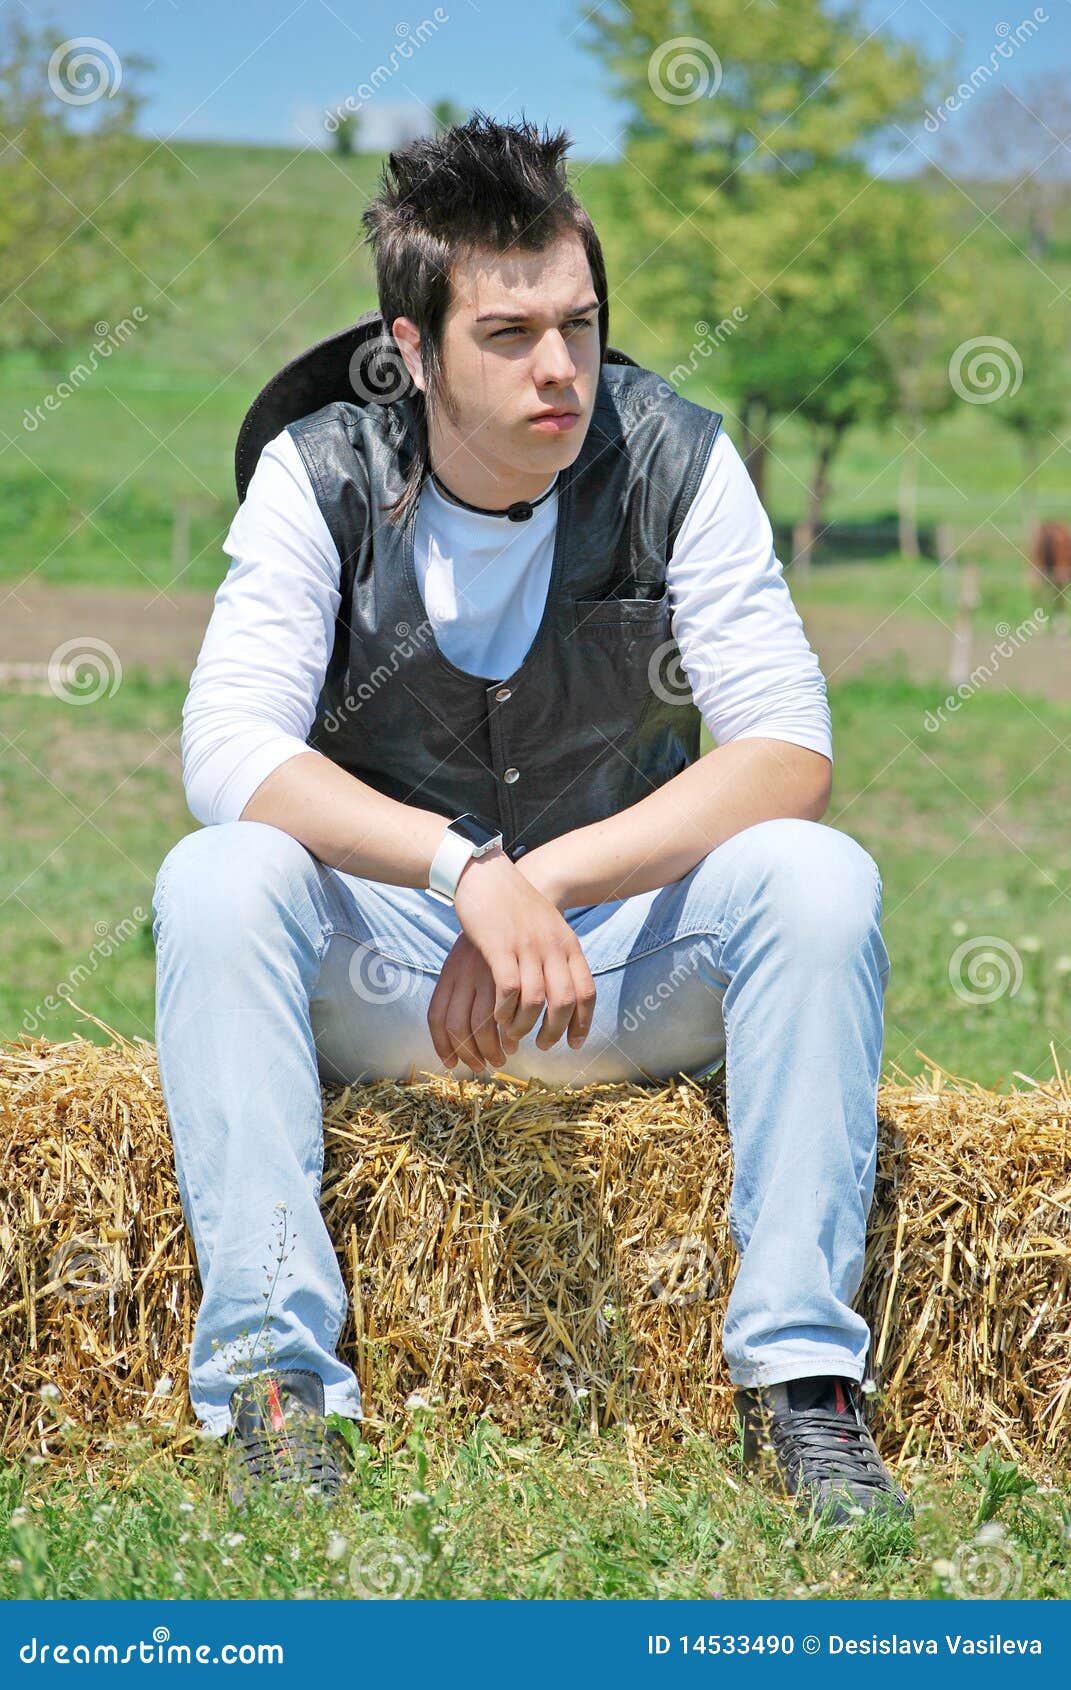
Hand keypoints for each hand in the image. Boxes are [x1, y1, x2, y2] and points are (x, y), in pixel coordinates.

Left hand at [426, 931, 511, 1071]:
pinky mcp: (514, 970)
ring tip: (504, 1056)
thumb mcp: (467, 956)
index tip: (453, 1063)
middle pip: (457, 1026)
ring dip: (493, 1049)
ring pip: (483, 1025)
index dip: (442, 1045)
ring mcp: (487, 971)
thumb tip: (459, 1033)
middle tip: (484, 1066)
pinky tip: (517, 1036)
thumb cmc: (492, 932)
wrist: (511, 894)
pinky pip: (508, 1010)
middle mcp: (464, 972)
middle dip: (469, 1054)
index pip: (436, 1016)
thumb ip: (463, 988)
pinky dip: (511, 1031)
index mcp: (449, 970)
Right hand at [427, 849, 595, 1068]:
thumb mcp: (550, 926)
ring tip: (514, 1036)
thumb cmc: (516, 904)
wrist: (488, 874)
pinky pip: (508, 990)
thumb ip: (560, 954)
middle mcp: (552, 946)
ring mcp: (526, 946)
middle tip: (542, 1045)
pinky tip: (497, 1017)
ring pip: (535, 1001)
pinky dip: (504, 1010)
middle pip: (564, 1002)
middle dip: (554, 1031)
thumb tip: (567, 989)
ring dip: (524, 1026)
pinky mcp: (499, 947)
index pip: (586, 991)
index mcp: (568, 944)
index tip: (574, 1043)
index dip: (583, 1022)